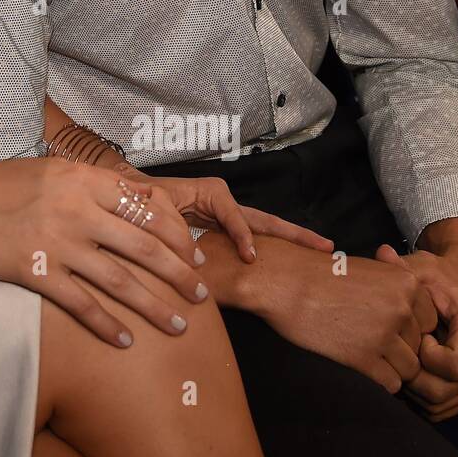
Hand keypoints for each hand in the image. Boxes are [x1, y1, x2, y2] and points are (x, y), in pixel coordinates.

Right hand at [0, 157, 210, 347]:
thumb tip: (130, 200)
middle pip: (145, 246)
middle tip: (203, 295)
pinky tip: (126, 342)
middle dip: (180, 274)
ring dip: (155, 306)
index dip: (179, 235)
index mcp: (83, 179)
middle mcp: (76, 208)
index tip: (196, 255)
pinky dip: (107, 325)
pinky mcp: (35, 270)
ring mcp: (57, 240)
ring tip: (179, 326)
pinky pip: (81, 303)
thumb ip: (88, 185)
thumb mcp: (48, 172)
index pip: (147, 208)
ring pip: (121, 279)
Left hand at [119, 165, 334, 263]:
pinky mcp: (225, 231)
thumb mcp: (152, 204)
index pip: (234, 214)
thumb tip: (188, 248)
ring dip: (291, 242)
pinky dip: (274, 250)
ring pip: (264, 230)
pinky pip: (253, 240)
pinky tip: (292, 264)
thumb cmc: (142, 199)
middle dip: (293, 233)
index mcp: (210, 193)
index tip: (251, 256)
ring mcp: (228, 217)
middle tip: (324, 246)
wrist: (132, 200)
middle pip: (263, 219)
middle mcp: (224, 203)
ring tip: (322, 252)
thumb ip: (167, 220)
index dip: (243, 234)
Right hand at [253, 238, 437, 392]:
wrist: (282, 282)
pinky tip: (362, 366)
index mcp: (406, 283)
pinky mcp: (364, 358)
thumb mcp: (365, 268)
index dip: (411, 328)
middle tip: (374, 342)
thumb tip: (414, 312)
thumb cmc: (319, 274)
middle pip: (420, 346)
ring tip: (369, 356)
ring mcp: (384, 335)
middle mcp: (402, 309)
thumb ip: (394, 287)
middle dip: (401, 348)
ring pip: (410, 369)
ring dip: (392, 367)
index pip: (430, 321)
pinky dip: (380, 380)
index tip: (389, 327)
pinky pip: (391, 383)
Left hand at [376, 242, 457, 421]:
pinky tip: (407, 375)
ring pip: (443, 406)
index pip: (453, 368)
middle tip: (396, 355)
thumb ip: (401, 266)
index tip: (415, 336)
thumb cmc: (441, 276)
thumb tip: (381, 253)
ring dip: (414, 392)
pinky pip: (447, 409)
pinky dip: (422, 400)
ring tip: (400, 364)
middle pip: (444, 392)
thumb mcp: (422, 267)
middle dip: (411, 379)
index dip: (425, 358)